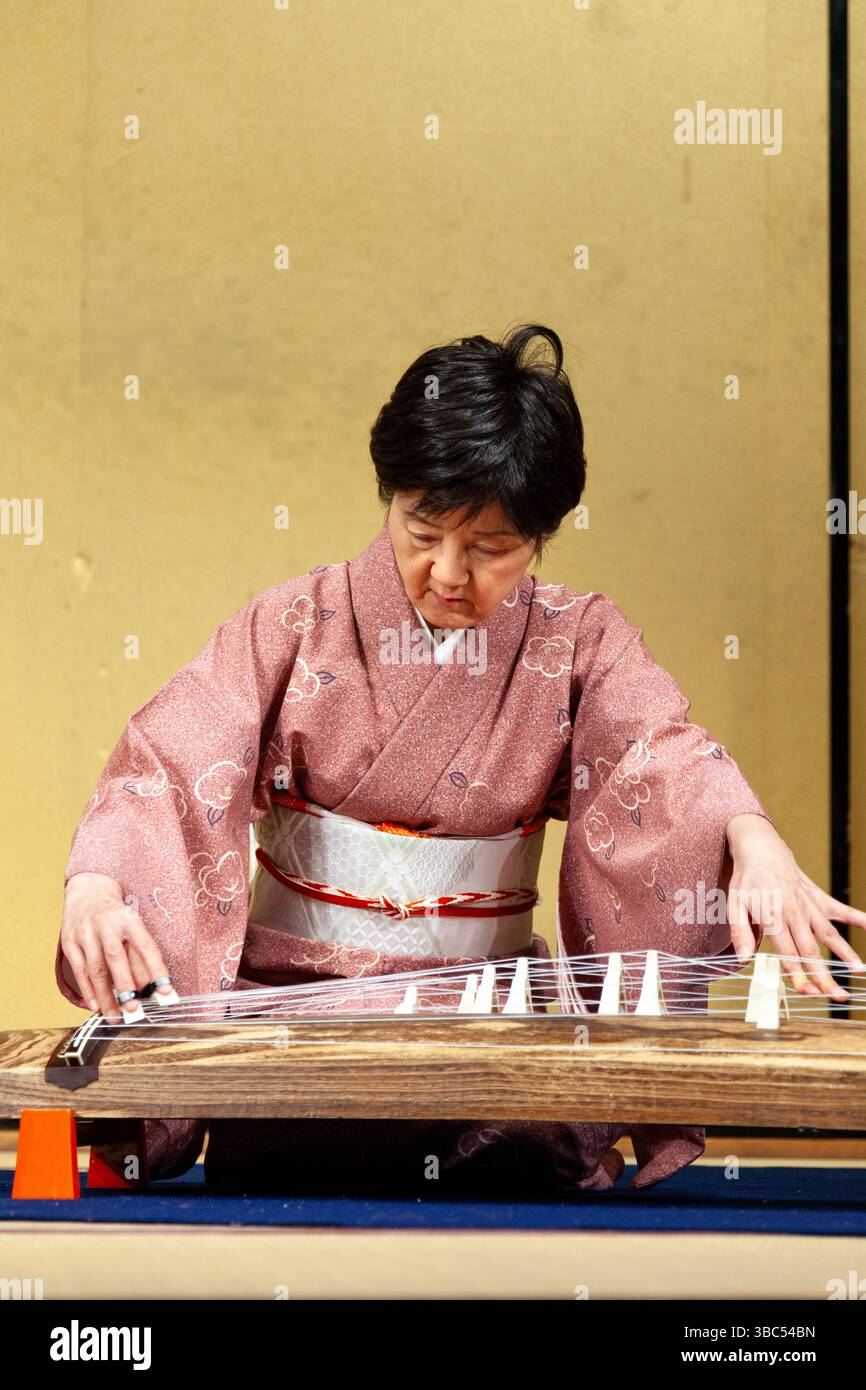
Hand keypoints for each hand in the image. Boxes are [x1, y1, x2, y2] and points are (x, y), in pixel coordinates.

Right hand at [60, 872, 174, 1019]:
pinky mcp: (70, 942)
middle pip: (116, 958)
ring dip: (106, 996)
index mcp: (129, 919)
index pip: (146, 947)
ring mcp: (86, 933)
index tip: (166, 991)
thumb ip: (140, 957)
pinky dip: (87, 990)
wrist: (87, 893)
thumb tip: (151, 988)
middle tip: (134, 1009)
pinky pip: (79, 970)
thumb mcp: (133, 928)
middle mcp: (106, 924)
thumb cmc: (116, 917)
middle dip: (126, 986)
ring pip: (96, 969)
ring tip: (115, 1016)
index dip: (157, 970)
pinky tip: (95, 1006)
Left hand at [725, 814, 865, 1000]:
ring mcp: (808, 904)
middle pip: (811, 950)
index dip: (798, 975)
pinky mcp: (817, 896)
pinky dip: (855, 916)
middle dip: (824, 975)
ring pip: (828, 933)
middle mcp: (794, 913)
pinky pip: (839, 908)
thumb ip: (740, 932)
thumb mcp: (733, 903)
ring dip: (845, 952)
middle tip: (838, 996)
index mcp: (773, 917)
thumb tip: (744, 959)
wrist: (760, 847)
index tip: (808, 992)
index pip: (788, 953)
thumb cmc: (746, 879)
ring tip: (859, 970)